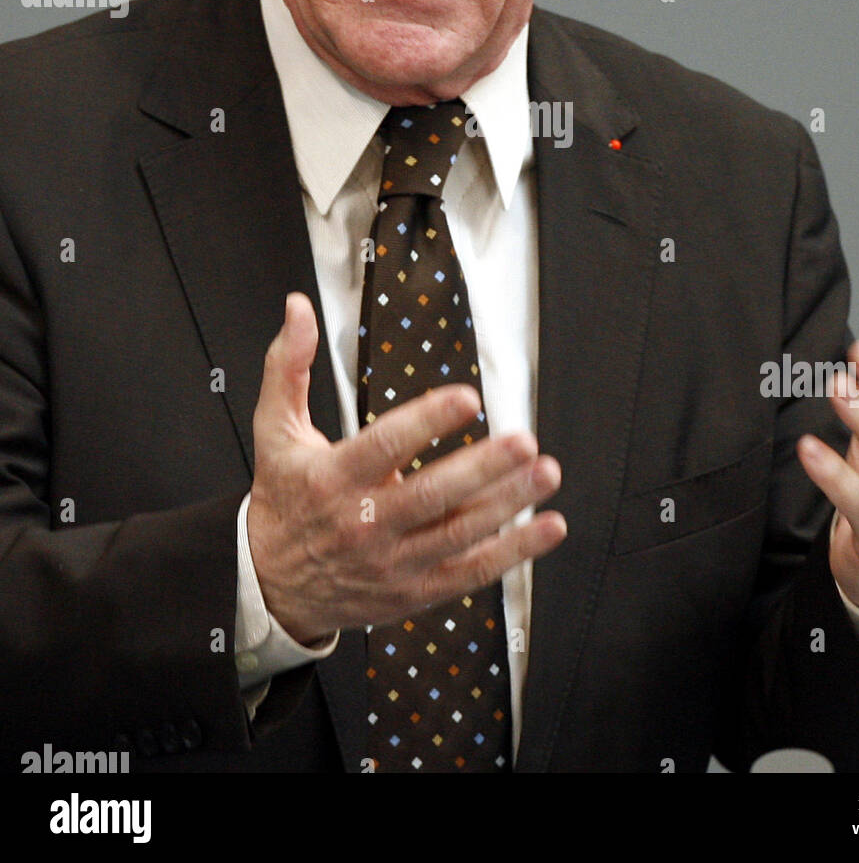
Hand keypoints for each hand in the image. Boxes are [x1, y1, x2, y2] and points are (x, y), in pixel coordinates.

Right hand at [247, 292, 565, 644]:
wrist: (271, 585)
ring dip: (508, 504)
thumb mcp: (275, 430)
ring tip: (544, 473)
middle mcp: (365, 523)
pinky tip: (548, 526)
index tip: (467, 398)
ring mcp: (393, 562)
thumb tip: (297, 307)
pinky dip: (514, 552)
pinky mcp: (415, 590)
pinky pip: (471, 572)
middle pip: (431, 495)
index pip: (384, 446)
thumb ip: (289, 365)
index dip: (427, 422)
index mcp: (333, 478)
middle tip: (523, 441)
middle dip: (482, 468)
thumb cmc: (283, 499)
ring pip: (458, 534)